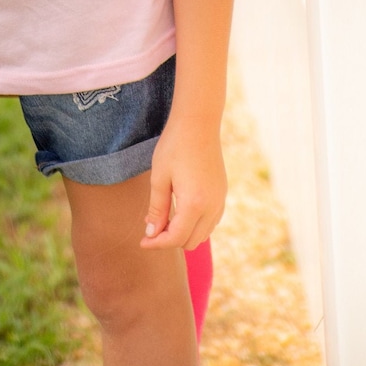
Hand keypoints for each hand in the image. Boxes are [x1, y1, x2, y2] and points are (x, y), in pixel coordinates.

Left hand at [141, 114, 226, 250]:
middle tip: (151, 229)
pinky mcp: (222, 194)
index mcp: (194, 204)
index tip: (142, 241)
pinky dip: (196, 225)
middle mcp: (212, 207)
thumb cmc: (175, 146)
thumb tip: (152, 233)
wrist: (198, 122)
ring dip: (183, 234)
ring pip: (202, 235)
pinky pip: (210, 222)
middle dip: (169, 240)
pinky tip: (180, 212)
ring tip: (164, 220)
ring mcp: (220, 201)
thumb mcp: (159, 177)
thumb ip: (157, 208)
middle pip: (190, 242)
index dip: (157, 243)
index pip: (175, 238)